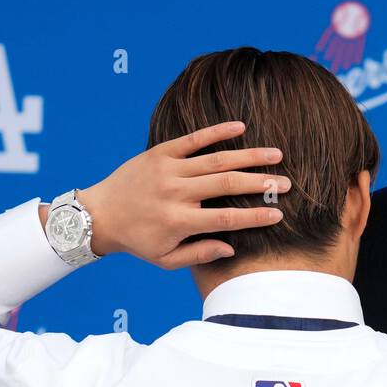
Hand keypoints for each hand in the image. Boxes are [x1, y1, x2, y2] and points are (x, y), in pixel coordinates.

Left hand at [72, 122, 289, 267]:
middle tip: (286, 182)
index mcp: (179, 222)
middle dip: (260, 183)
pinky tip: (241, 127)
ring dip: (249, 156)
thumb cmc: (137, 240)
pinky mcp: (160, 152)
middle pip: (226, 185)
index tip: (278, 213)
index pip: (226, 219)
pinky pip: (193, 139)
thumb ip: (199, 255)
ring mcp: (168, 169)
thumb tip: (231, 248)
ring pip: (216, 160)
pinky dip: (217, 131)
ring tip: (276, 154)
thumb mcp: (166, 259)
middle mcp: (175, 193)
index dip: (255, 216)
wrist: (100, 214)